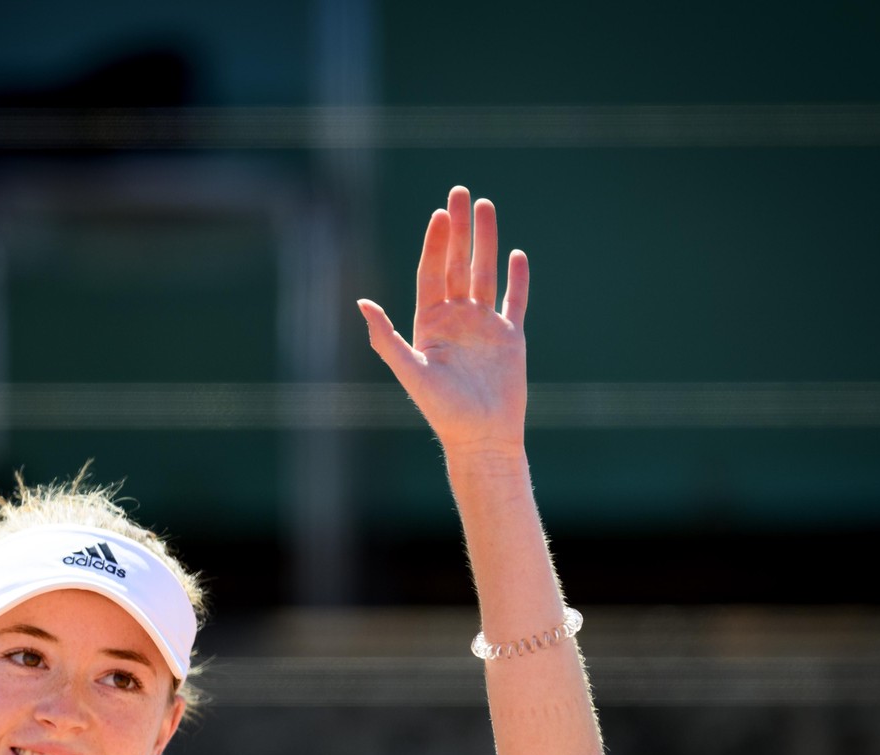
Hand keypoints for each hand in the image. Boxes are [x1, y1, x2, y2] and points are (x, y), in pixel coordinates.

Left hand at [359, 186, 527, 456]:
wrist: (481, 437)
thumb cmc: (443, 411)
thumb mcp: (410, 372)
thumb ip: (386, 337)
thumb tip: (361, 303)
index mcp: (429, 325)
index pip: (432, 273)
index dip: (435, 243)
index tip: (440, 214)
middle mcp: (455, 320)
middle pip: (457, 264)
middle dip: (459, 229)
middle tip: (460, 192)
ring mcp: (484, 326)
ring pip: (484, 273)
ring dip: (486, 241)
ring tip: (486, 206)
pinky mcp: (510, 337)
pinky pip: (514, 301)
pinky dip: (517, 279)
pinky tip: (517, 255)